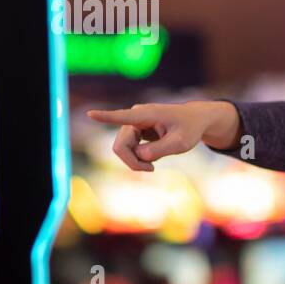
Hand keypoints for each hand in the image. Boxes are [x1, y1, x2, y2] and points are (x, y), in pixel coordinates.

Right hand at [87, 101, 238, 171]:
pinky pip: (127, 151)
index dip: (105, 117)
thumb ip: (161, 149)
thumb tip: (140, 155)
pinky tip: (151, 158)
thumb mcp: (182, 143)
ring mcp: (132, 125)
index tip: (90, 113)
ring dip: (135, 162)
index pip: (123, 117)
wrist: (194, 121)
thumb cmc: (189, 129)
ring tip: (152, 167)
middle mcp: (134, 117)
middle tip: (151, 170)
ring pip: (122, 150)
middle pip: (121, 146)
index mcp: (146, 114)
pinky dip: (137, 159)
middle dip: (132, 162)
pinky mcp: (133, 132)